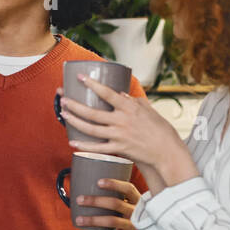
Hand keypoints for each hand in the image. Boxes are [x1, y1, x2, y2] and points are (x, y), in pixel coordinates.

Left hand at [57, 76, 195, 186]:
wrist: (167, 151)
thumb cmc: (160, 129)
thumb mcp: (148, 110)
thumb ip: (133, 101)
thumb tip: (120, 95)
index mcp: (130, 107)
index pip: (107, 93)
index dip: (92, 84)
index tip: (80, 77)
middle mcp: (122, 120)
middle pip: (93, 112)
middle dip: (75, 105)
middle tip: (63, 98)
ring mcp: (119, 135)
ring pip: (91, 129)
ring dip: (75, 122)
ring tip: (63, 114)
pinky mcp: (119, 149)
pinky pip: (97, 148)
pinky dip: (84, 146)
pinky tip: (72, 142)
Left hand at [74, 179, 155, 229]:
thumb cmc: (134, 222)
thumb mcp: (132, 209)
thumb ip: (119, 201)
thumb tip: (90, 193)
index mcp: (138, 201)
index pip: (128, 188)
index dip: (114, 184)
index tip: (98, 182)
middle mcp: (140, 212)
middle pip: (116, 203)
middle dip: (95, 201)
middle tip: (79, 200)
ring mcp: (139, 226)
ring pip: (113, 221)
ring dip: (93, 220)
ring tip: (79, 220)